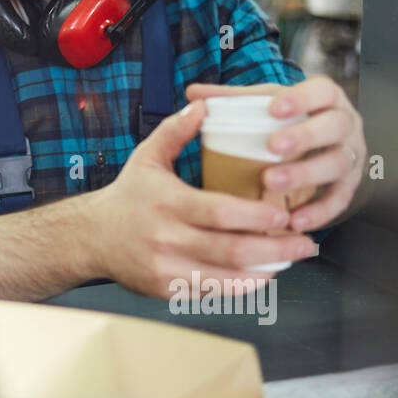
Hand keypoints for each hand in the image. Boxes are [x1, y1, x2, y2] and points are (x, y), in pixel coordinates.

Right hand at [93, 100, 317, 297]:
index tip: (284, 215)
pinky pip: (212, 291)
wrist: (91, 237)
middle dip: (275, 248)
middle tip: (305, 242)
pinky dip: (241, 286)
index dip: (256, 217)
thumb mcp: (146, 156)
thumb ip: (176, 131)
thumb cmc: (127, 196)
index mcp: (167, 202)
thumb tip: (204, 106)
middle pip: (230, 249)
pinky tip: (262, 275)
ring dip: (265, 270)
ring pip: (226, 276)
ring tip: (291, 259)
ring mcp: (167, 268)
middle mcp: (167, 238)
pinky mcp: (167, 289)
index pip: (220, 213)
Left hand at [185, 76, 365, 232]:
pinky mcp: (349, 186)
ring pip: (337, 164)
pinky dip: (318, 212)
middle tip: (273, 148)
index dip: (301, 98)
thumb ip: (234, 98)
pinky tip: (295, 220)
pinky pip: (339, 200)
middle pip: (334, 127)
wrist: (324, 144)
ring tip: (272, 183)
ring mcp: (350, 156)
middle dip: (305, 136)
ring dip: (305, 175)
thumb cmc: (290, 120)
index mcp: (326, 97)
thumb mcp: (267, 103)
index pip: (321, 91)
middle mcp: (345, 124)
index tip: (274, 109)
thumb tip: (193, 93)